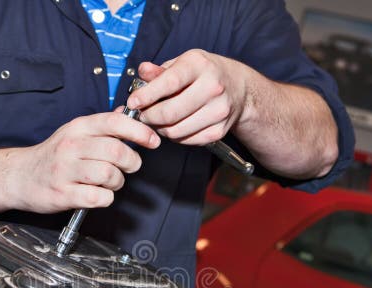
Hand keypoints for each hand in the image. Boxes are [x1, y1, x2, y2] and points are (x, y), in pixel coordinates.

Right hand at [7, 112, 159, 212]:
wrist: (19, 177)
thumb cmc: (52, 156)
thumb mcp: (75, 133)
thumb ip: (103, 125)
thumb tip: (129, 113)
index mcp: (78, 128)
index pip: (115, 122)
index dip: (139, 131)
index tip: (152, 141)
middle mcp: (71, 146)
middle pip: (117, 151)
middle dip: (132, 162)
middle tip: (129, 167)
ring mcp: (65, 171)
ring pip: (109, 175)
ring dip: (118, 182)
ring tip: (110, 183)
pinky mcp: (63, 194)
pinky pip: (99, 198)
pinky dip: (105, 199)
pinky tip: (98, 195)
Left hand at [127, 50, 252, 145]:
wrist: (238, 87)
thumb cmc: (204, 73)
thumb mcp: (183, 63)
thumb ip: (160, 71)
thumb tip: (143, 71)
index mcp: (200, 65)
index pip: (169, 83)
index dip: (147, 96)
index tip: (133, 103)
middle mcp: (213, 87)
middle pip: (170, 113)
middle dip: (149, 117)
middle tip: (142, 115)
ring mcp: (218, 111)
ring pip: (175, 131)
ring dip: (160, 129)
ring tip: (158, 120)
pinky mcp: (219, 131)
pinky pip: (186, 140)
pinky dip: (175, 136)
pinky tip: (175, 125)